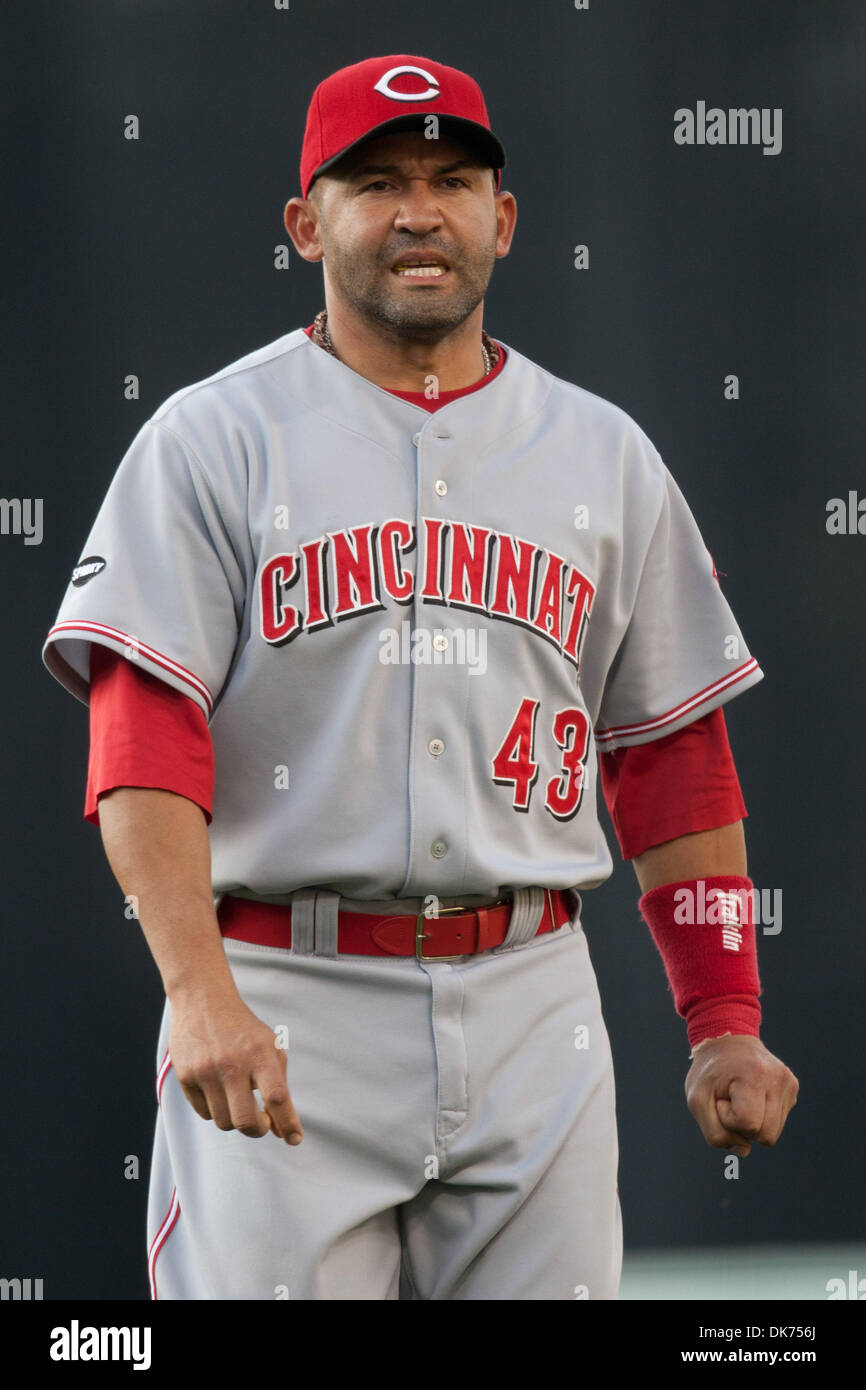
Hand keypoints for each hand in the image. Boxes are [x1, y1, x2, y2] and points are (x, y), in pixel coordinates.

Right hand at [168, 987, 302, 1145]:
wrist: (203, 1002)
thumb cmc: (243, 1030)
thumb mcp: (270, 1048)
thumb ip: (279, 1086)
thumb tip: (282, 1131)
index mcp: (259, 1053)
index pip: (277, 1097)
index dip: (288, 1123)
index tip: (294, 1139)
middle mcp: (232, 1064)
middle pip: (247, 1121)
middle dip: (258, 1130)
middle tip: (262, 1122)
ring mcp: (206, 1071)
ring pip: (224, 1122)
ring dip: (235, 1119)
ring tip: (238, 1099)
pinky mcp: (185, 1076)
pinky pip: (204, 1114)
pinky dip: (216, 1110)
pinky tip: (219, 1091)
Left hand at [685, 1035, 797, 1156]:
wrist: (725, 1039)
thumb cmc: (709, 1072)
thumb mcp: (697, 1100)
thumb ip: (715, 1133)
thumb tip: (744, 1150)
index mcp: (755, 1076)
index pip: (748, 1124)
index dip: (729, 1119)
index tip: (721, 1098)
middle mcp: (779, 1079)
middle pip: (766, 1135)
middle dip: (743, 1126)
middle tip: (730, 1100)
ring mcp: (789, 1083)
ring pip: (773, 1132)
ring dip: (753, 1123)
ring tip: (741, 1098)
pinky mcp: (792, 1087)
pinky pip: (778, 1121)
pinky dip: (762, 1115)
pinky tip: (752, 1095)